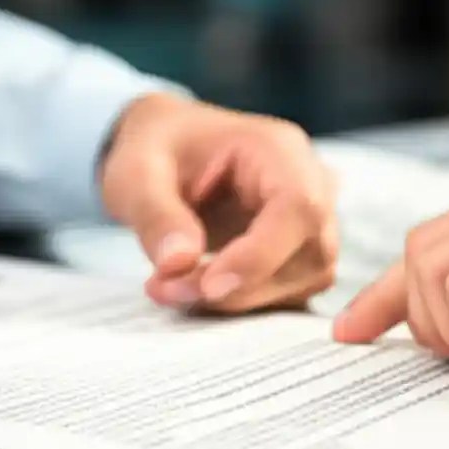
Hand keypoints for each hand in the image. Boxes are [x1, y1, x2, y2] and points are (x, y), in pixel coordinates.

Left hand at [101, 94, 337, 312]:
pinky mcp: (297, 251)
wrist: (163, 148)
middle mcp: (311, 183)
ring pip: (305, 280)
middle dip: (242, 286)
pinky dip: (243, 300)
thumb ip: (155, 215)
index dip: (260, 256)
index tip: (208, 287)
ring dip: (240, 299)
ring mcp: (311, 220)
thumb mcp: (137, 173)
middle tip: (170, 290)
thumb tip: (179, 263)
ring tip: (171, 287)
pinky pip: (290, 290)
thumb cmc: (154, 148)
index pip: (298, 208)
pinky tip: (193, 289)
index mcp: (278, 149)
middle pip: (310, 253)